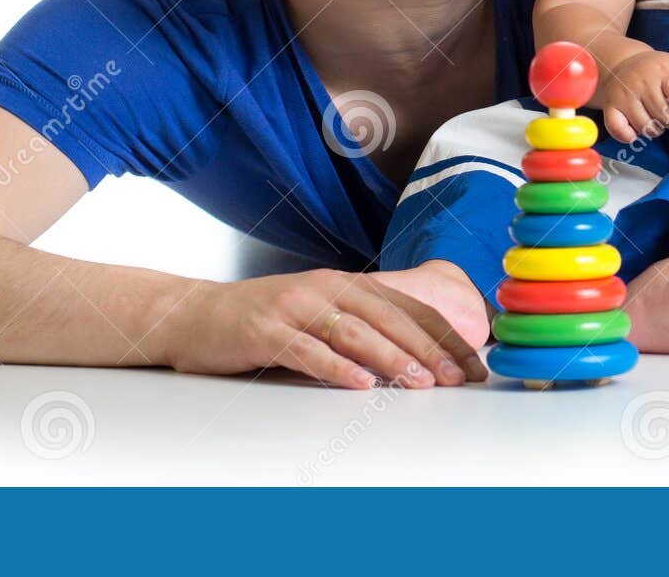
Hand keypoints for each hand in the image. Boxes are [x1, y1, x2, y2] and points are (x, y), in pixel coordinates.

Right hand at [163, 269, 487, 387]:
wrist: (194, 315)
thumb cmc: (265, 321)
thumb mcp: (320, 315)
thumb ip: (362, 328)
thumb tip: (418, 358)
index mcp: (345, 285)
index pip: (408, 309)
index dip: (444, 335)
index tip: (473, 364)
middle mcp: (325, 289)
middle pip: (388, 318)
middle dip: (429, 348)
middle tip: (460, 377)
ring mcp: (294, 307)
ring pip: (353, 332)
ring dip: (391, 357)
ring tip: (422, 381)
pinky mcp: (265, 330)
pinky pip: (307, 351)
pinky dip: (336, 367)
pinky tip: (360, 384)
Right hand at [602, 49, 668, 143]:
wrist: (623, 63)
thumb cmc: (658, 72)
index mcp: (663, 69)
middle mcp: (642, 80)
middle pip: (666, 118)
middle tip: (664, 108)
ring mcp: (624, 94)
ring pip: (646, 128)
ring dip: (653, 129)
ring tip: (652, 117)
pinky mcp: (610, 106)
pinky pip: (619, 131)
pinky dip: (628, 136)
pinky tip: (633, 129)